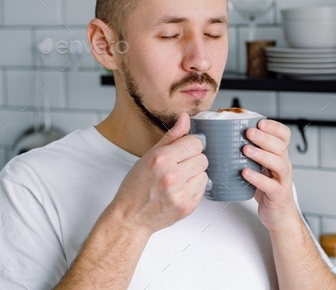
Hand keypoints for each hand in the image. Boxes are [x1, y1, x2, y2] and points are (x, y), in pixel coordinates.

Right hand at [109, 112, 208, 234]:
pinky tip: (180, 190)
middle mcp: (172, 176)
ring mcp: (181, 193)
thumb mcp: (149, 156)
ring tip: (179, 180)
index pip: (195, 142)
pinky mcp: (187, 207)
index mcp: (162, 159)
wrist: (130, 217)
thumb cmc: (135, 187)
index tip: (183, 150)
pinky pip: (203, 190)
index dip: (190, 145)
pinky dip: (194, 189)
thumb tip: (185, 118)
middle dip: (193, 160)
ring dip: (195, 175)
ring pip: (205, 174)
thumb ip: (171, 136)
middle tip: (179, 166)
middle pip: (203, 158)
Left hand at [241, 119, 298, 231]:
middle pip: (281, 147)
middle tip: (249, 132)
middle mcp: (284, 165)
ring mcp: (282, 180)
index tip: (260, 122)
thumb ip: (250, 153)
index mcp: (279, 155)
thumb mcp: (260, 167)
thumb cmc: (266, 188)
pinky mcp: (278, 195)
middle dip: (265, 138)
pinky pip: (270, 185)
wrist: (279, 215)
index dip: (274, 127)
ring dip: (261, 155)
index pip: (284, 135)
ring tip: (246, 150)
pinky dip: (258, 178)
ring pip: (278, 163)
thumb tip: (225, 137)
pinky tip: (246, 173)